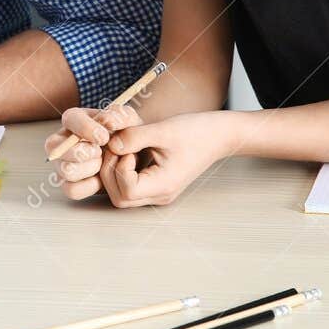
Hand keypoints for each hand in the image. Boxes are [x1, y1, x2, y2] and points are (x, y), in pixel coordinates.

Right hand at [47, 105, 141, 200]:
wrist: (133, 157)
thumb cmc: (126, 135)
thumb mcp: (128, 120)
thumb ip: (120, 116)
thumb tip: (108, 122)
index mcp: (75, 120)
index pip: (70, 119)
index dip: (85, 128)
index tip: (104, 137)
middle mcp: (63, 141)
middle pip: (54, 147)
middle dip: (79, 152)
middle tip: (99, 152)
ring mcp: (64, 163)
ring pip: (64, 170)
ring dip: (87, 168)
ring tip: (102, 163)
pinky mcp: (70, 183)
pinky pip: (71, 189)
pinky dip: (89, 186)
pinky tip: (101, 179)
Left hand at [99, 112, 231, 208]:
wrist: (218, 135)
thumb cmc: (195, 131)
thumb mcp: (163, 130)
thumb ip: (134, 137)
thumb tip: (110, 144)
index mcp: (164, 185)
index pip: (127, 191)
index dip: (119, 168)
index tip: (128, 149)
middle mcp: (160, 195)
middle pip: (120, 198)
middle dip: (110, 172)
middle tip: (117, 148)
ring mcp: (158, 192)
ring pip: (122, 194)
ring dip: (114, 171)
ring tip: (124, 148)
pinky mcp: (156, 184)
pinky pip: (130, 186)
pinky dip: (122, 171)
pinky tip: (128, 151)